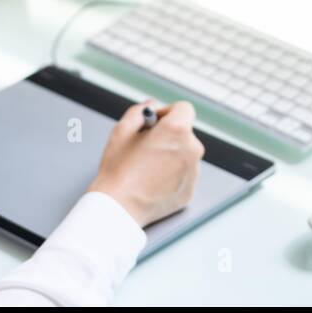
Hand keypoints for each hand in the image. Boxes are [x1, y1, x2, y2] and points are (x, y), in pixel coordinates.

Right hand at [88, 100, 203, 227]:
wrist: (119, 206)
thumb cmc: (118, 170)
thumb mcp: (121, 131)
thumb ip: (139, 111)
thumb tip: (150, 106)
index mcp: (177, 130)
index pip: (184, 108)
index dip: (167, 112)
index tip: (155, 123)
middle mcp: (191, 150)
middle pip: (185, 133)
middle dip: (168, 136)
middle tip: (146, 147)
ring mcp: (193, 172)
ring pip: (185, 155)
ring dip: (171, 155)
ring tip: (147, 167)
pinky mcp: (189, 190)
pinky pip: (184, 175)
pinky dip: (172, 175)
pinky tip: (152, 181)